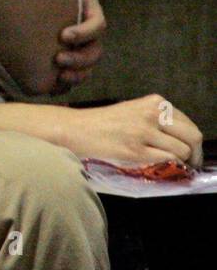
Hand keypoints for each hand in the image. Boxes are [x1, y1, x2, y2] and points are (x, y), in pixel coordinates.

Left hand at [51, 0, 104, 88]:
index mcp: (87, 4)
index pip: (98, 24)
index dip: (86, 33)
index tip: (64, 35)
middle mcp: (82, 24)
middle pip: (94, 50)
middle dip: (81, 59)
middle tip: (58, 59)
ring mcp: (71, 39)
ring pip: (84, 65)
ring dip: (76, 74)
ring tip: (58, 76)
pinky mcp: (55, 47)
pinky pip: (68, 71)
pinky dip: (64, 80)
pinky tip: (51, 82)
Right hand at [54, 95, 203, 166]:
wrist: (76, 128)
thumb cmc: (103, 122)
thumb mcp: (134, 111)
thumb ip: (157, 119)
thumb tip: (183, 139)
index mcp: (153, 102)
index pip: (188, 123)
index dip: (192, 141)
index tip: (189, 151)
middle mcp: (151, 113)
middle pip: (192, 136)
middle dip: (195, 153)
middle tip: (190, 163)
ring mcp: (144, 131)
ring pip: (183, 150)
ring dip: (182, 162)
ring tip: (174, 167)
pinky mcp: (136, 150)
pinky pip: (167, 160)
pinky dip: (169, 166)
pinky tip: (161, 167)